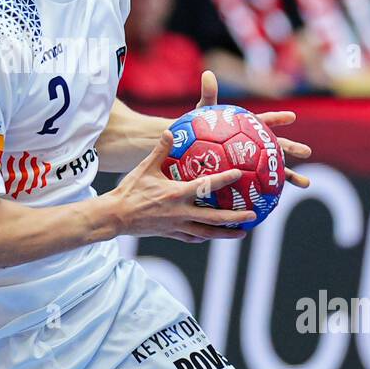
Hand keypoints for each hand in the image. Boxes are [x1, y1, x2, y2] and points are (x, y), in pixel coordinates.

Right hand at [108, 130, 254, 242]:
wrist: (115, 216)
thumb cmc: (130, 190)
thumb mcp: (145, 168)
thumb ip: (160, 151)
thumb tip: (169, 131)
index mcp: (177, 194)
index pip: (206, 186)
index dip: (224, 180)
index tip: (240, 174)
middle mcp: (181, 213)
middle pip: (214, 218)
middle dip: (235, 218)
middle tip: (254, 215)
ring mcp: (177, 226)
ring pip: (206, 232)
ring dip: (226, 233)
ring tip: (242, 233)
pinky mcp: (171, 233)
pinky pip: (192, 237)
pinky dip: (204, 236)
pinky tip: (211, 235)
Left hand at [194, 69, 311, 188]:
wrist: (193, 150)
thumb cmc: (199, 130)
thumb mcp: (204, 111)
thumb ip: (209, 95)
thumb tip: (207, 73)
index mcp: (248, 127)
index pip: (266, 120)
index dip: (278, 118)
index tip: (291, 117)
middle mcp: (255, 144)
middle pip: (278, 145)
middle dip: (293, 148)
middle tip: (306, 152)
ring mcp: (254, 161)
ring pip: (276, 168)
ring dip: (292, 175)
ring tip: (306, 183)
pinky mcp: (249, 176)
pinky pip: (261, 185)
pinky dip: (270, 192)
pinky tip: (278, 202)